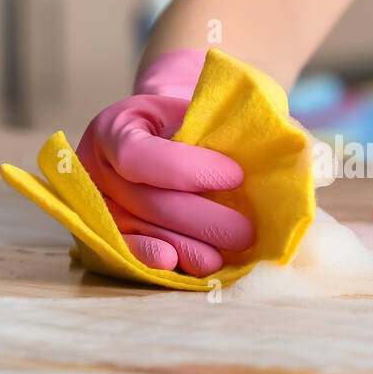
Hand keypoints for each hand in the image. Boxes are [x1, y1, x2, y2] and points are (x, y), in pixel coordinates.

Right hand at [76, 93, 254, 274]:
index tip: (236, 176)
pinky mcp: (105, 234)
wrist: (161, 136)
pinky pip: (126, 252)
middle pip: (147, 201)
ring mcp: (97, 204)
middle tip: (245, 232)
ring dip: (184, 246)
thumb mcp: (194, 110)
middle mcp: (95, 167)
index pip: (140, 155)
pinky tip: (175, 263)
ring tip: (222, 257)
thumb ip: (215, 127)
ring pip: (141, 230)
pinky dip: (151, 258)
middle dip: (200, 219)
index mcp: (114, 127)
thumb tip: (277, 147)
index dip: (187, 169)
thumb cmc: (186, 123)